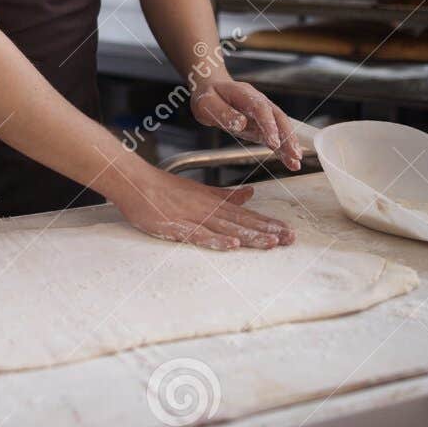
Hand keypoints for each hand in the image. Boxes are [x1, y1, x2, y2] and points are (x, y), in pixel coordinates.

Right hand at [111, 163, 294, 250]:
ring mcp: (193, 219)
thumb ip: (226, 195)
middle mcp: (208, 210)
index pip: (246, 215)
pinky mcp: (177, 227)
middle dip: (267, 232)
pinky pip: (200, 235)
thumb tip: (251, 194)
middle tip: (290, 239)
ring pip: (227, 228)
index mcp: (215, 203)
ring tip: (271, 243)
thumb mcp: (201, 191)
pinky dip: (216, 239)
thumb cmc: (165, 188)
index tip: (288, 231)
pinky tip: (231, 243)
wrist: (137, 183)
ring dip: (250, 236)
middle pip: (242, 223)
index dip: (268, 224)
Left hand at [189, 77, 306, 170]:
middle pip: (278, 118)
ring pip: (281, 128)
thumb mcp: (207, 104)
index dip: (269, 125)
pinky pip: (275, 137)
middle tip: (295, 154)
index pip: (260, 109)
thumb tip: (241, 124)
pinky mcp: (261, 126)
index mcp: (244, 94)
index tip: (274, 142)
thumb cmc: (208, 97)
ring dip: (289, 144)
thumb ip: (223, 113)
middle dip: (287, 136)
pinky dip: (283, 149)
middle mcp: (259, 102)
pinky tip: (291, 162)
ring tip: (296, 162)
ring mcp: (262, 113)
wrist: (211, 90)